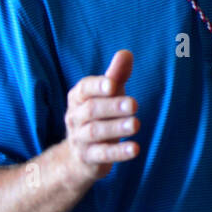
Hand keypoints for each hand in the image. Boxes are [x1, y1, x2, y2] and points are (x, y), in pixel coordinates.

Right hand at [64, 50, 140, 180]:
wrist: (79, 157)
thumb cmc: (99, 116)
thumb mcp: (107, 95)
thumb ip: (116, 75)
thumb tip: (126, 53)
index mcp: (78, 98)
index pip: (84, 89)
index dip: (98, 86)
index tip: (113, 83)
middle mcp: (75, 117)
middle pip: (92, 110)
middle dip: (112, 106)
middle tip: (134, 104)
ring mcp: (80, 139)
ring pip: (95, 132)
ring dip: (116, 128)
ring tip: (136, 124)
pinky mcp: (89, 158)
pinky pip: (102, 155)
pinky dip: (118, 152)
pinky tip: (135, 149)